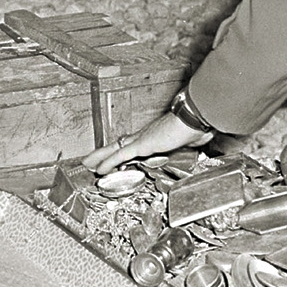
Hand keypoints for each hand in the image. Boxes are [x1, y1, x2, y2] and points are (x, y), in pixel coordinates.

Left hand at [81, 109, 211, 173]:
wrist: (195, 117)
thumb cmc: (195, 124)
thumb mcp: (193, 136)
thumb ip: (191, 139)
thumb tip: (198, 138)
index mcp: (155, 135)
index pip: (134, 143)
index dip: (123, 150)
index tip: (116, 154)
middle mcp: (145, 135)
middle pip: (119, 145)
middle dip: (104, 152)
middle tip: (91, 158)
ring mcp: (142, 139)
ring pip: (115, 149)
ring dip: (100, 157)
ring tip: (87, 163)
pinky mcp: (142, 144)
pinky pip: (121, 155)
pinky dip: (108, 162)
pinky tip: (99, 169)